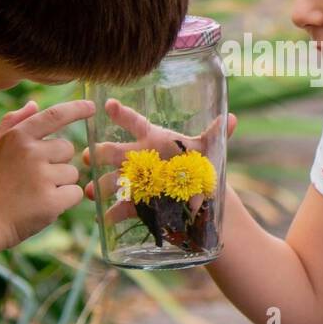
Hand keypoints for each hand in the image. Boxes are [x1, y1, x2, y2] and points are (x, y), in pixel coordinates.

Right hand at [0, 99, 94, 249]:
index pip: (54, 116)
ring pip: (73, 172)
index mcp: (17, 137)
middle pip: (68, 149)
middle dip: (58, 162)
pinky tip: (42, 205)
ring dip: (61, 184)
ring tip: (34, 193)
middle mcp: (31, 153)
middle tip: (33, 178)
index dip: (76, 109)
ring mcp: (41, 177)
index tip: (91, 106)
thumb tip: (35, 104)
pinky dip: (65, 201)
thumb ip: (14, 124)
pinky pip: (75, 193)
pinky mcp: (51, 201)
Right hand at [81, 98, 236, 223]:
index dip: (121, 114)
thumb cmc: (197, 166)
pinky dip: (112, 214)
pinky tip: (105, 219)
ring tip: (93, 191)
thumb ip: (216, 135)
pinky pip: (121, 209)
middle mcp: (138, 158)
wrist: (199, 198)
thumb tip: (232, 119)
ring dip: (101, 185)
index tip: (109, 105)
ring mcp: (134, 181)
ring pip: (112, 180)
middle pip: (114, 152)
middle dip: (99, 153)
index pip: (134, 123)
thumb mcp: (208, 150)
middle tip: (90, 155)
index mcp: (152, 139)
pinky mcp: (136, 204)